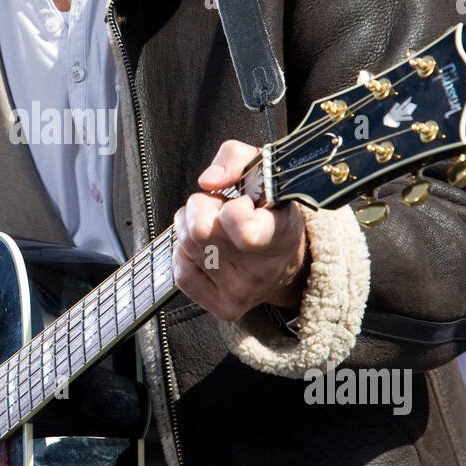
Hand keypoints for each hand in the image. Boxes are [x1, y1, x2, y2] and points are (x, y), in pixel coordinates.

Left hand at [172, 140, 309, 320]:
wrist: (285, 262)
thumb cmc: (270, 209)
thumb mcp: (263, 170)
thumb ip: (235, 158)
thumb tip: (208, 181)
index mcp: (281, 234)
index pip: (245, 230)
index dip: (231, 209)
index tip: (240, 204)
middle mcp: (264, 269)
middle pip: (199, 231)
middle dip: (201, 208)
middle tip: (219, 208)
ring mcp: (243, 292)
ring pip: (186, 246)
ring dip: (192, 227)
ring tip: (216, 227)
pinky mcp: (224, 307)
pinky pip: (180, 270)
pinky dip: (186, 252)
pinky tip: (208, 248)